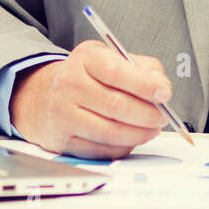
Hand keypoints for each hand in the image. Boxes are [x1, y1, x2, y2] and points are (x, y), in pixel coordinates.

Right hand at [8, 40, 171, 157]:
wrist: (44, 96)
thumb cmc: (86, 77)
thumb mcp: (111, 58)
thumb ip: (142, 68)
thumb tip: (162, 87)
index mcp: (85, 58)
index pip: (115, 71)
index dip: (144, 84)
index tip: (164, 93)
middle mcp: (69, 84)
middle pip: (116, 105)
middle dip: (147, 114)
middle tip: (162, 116)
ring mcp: (63, 113)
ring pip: (110, 131)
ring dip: (139, 134)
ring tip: (151, 129)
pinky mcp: (63, 140)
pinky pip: (101, 150)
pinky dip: (123, 147)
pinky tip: (131, 139)